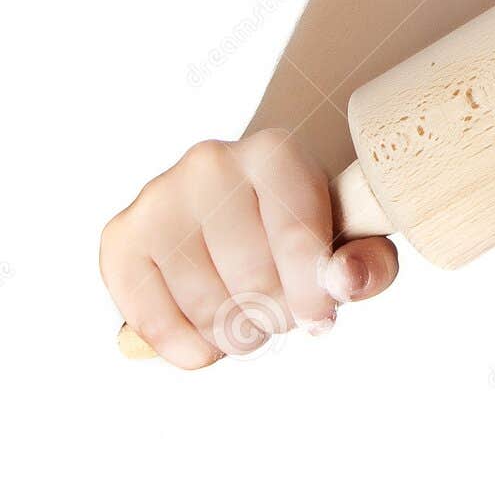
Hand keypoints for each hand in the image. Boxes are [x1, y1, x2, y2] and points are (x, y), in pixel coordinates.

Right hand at [99, 127, 398, 368]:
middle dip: (277, 316)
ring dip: (236, 335)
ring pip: (205, 305)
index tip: (320, 318)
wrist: (241, 205)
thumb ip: (366, 262)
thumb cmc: (301, 226)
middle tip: (282, 314)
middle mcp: (211, 162)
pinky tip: (208, 342)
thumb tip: (345, 279)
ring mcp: (159, 196)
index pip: (296, 236)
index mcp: (274, 152)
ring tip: (249, 320)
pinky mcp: (122, 236)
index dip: (312, 293)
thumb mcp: (349, 240)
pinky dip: (188, 348)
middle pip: (252, 277)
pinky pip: (152, 319)